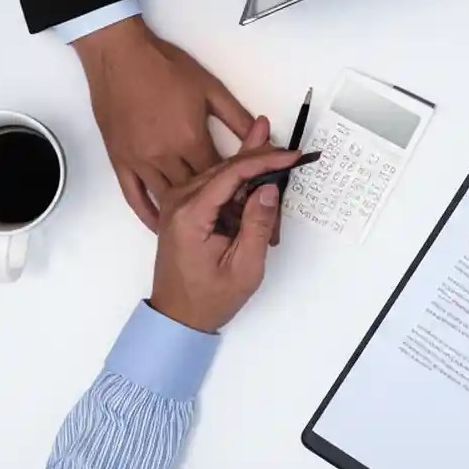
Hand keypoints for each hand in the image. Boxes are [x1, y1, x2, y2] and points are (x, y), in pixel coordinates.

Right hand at [74, 16, 253, 230]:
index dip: (241, 187)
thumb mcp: (210, 88)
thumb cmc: (165, 67)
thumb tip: (262, 136)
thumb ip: (237, 117)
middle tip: (236, 221)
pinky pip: (134, 198)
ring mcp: (140, 162)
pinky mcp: (120, 162)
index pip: (224, 174)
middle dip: (219, 205)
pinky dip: (149, 215)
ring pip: (169, 199)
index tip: (252, 198)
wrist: (119, 54)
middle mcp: (165, 157)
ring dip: (188, 212)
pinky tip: (161, 226)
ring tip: (208, 227)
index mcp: (190, 139)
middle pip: (199, 192)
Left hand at [149, 117, 299, 333]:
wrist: (177, 315)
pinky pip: (214, 187)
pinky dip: (239, 186)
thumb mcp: (244, 267)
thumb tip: (270, 188)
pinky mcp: (182, 208)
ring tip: (279, 161)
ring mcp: (177, 203)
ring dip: (251, 173)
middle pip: (225, 167)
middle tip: (291, 152)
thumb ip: (257, 225)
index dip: (264, 160)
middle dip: (261, 159)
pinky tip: (258, 182)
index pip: (231, 173)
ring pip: (221, 174)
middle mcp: (178, 201)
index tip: (291, 156)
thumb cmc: (210, 298)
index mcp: (190, 215)